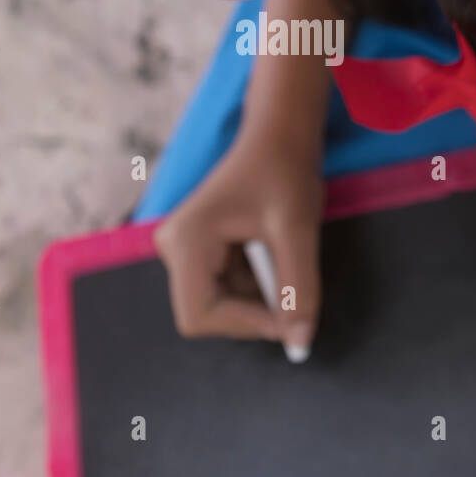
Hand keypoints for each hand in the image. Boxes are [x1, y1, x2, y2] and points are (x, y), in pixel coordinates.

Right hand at [152, 128, 324, 347]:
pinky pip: (225, 287)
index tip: (288, 319)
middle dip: (252, 312)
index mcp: (186, 241)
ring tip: (284, 261)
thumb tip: (300, 342)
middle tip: (292, 295)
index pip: (201, 316)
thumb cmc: (285, 171)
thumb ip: (298, 290)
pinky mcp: (200, 249)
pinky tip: (275, 255)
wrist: (280, 133)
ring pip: (219, 303)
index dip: (246, 325)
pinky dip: (256, 285)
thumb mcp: (297, 232)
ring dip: (257, 298)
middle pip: (207, 313)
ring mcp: (184, 248)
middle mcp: (175, 247)